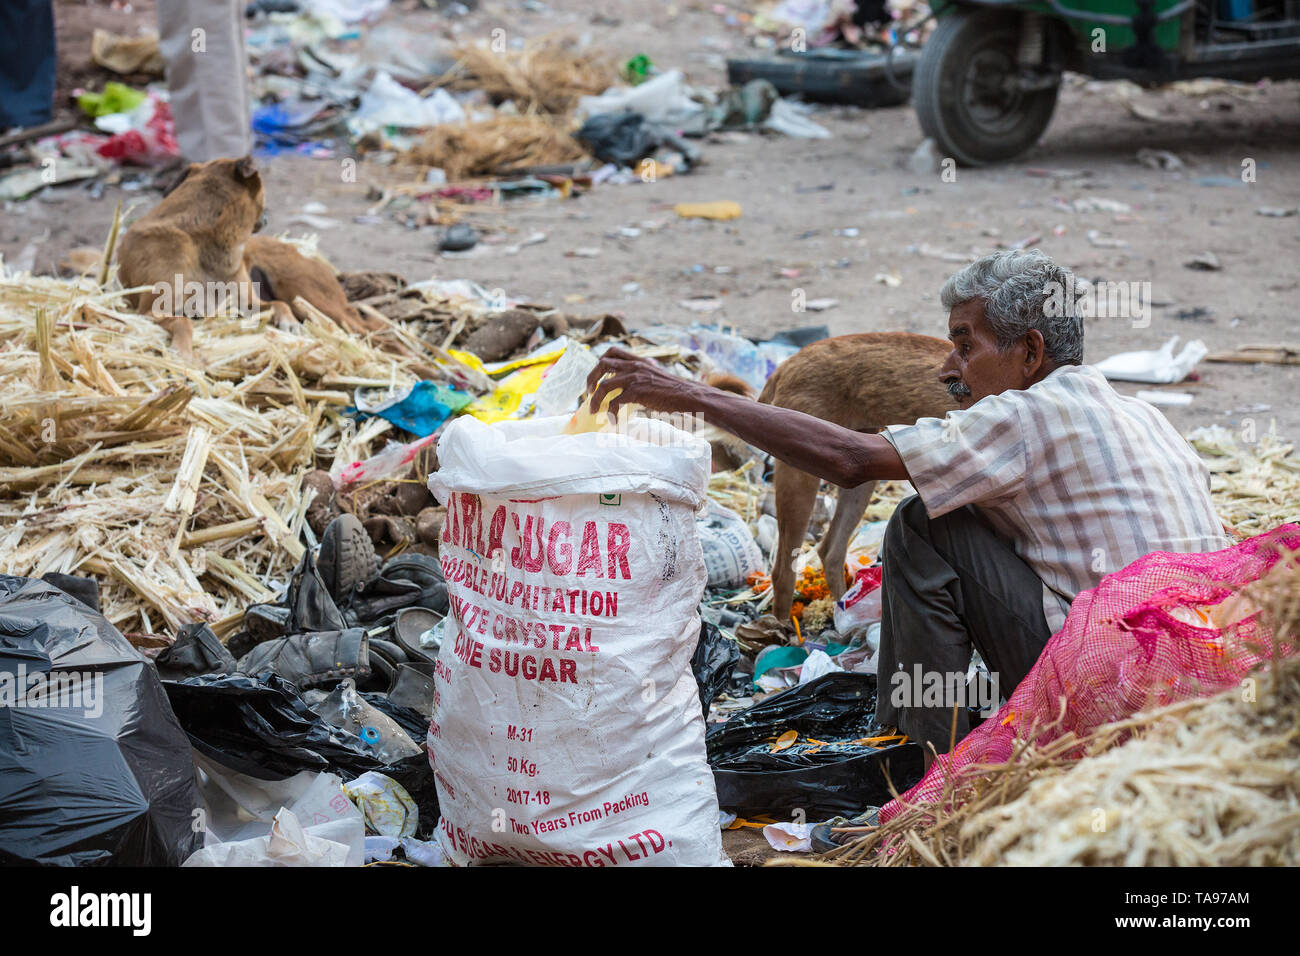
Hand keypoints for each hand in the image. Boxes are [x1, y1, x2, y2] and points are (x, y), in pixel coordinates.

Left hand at [584, 346, 703, 414]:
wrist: (687, 395)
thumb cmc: (674, 390)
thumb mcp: (655, 375)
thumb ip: (642, 375)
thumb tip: (630, 385)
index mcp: (638, 360)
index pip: (612, 352)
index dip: (599, 362)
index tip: (597, 377)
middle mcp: (634, 365)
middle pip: (601, 364)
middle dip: (590, 379)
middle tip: (589, 393)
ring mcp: (635, 378)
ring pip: (603, 386)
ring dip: (595, 399)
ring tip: (593, 411)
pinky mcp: (637, 392)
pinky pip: (615, 402)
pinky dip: (610, 412)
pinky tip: (613, 420)